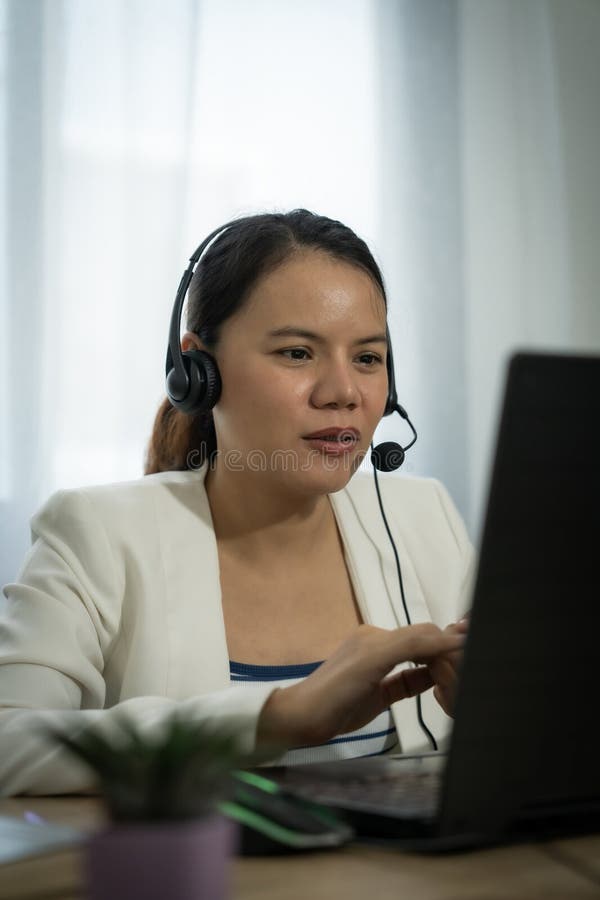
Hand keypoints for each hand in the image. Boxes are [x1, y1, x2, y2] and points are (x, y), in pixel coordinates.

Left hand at [257, 623, 464, 747]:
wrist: (304, 720)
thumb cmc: (335, 689)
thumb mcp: (373, 661)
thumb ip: (410, 645)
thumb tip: (450, 637)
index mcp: (377, 636)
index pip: (424, 634)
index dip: (448, 645)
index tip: (473, 657)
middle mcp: (380, 647)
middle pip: (425, 646)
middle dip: (448, 657)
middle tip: (469, 676)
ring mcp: (379, 669)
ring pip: (420, 663)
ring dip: (440, 670)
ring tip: (460, 684)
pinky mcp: (379, 691)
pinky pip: (411, 680)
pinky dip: (428, 681)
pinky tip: (442, 690)